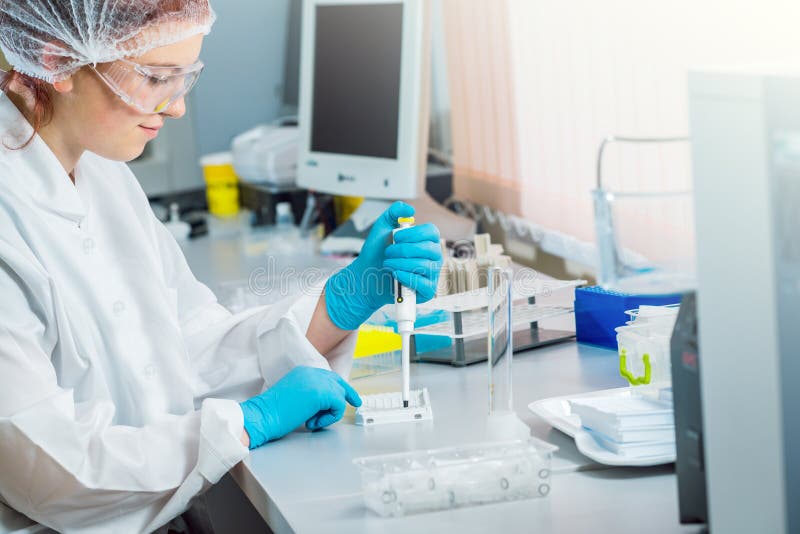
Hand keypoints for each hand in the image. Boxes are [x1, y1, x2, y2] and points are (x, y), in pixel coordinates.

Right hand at [240, 366, 361, 448]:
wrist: (262, 416)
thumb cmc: (273, 412)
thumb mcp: (296, 396)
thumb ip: (311, 393)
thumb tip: (327, 401)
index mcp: (304, 371)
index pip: (328, 376)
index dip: (339, 387)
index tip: (348, 396)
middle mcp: (312, 372)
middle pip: (338, 382)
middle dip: (348, 394)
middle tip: (356, 403)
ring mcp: (317, 381)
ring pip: (339, 396)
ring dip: (330, 413)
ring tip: (312, 421)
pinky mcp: (321, 393)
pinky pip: (338, 406)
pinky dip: (329, 418)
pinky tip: (311, 422)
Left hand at [324, 201, 442, 329]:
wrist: (367, 276)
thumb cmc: (377, 253)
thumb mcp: (382, 227)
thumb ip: (394, 212)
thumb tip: (410, 210)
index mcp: (427, 240)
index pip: (431, 232)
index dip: (414, 233)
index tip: (397, 237)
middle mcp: (433, 257)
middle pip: (428, 249)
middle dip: (403, 250)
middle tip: (388, 252)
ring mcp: (432, 274)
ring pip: (424, 266)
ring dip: (400, 264)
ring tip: (388, 264)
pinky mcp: (427, 291)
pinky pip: (423, 283)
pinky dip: (406, 278)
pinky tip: (395, 275)